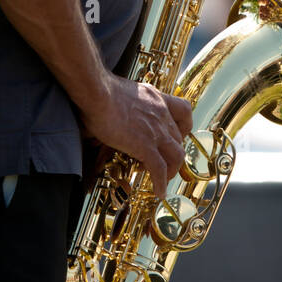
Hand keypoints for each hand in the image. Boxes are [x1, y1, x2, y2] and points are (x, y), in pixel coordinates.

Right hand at [79, 75, 193, 195]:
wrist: (97, 92)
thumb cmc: (99, 90)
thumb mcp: (118, 93)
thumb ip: (118, 106)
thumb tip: (98, 120)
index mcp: (155, 98)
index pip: (184, 110)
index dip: (184, 126)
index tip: (177, 136)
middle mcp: (160, 113)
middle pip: (179, 138)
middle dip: (171, 153)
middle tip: (159, 161)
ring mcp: (155, 131)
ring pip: (176, 156)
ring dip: (171, 170)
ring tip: (162, 179)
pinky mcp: (145, 146)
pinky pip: (159, 170)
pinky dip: (161, 183)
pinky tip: (158, 192)